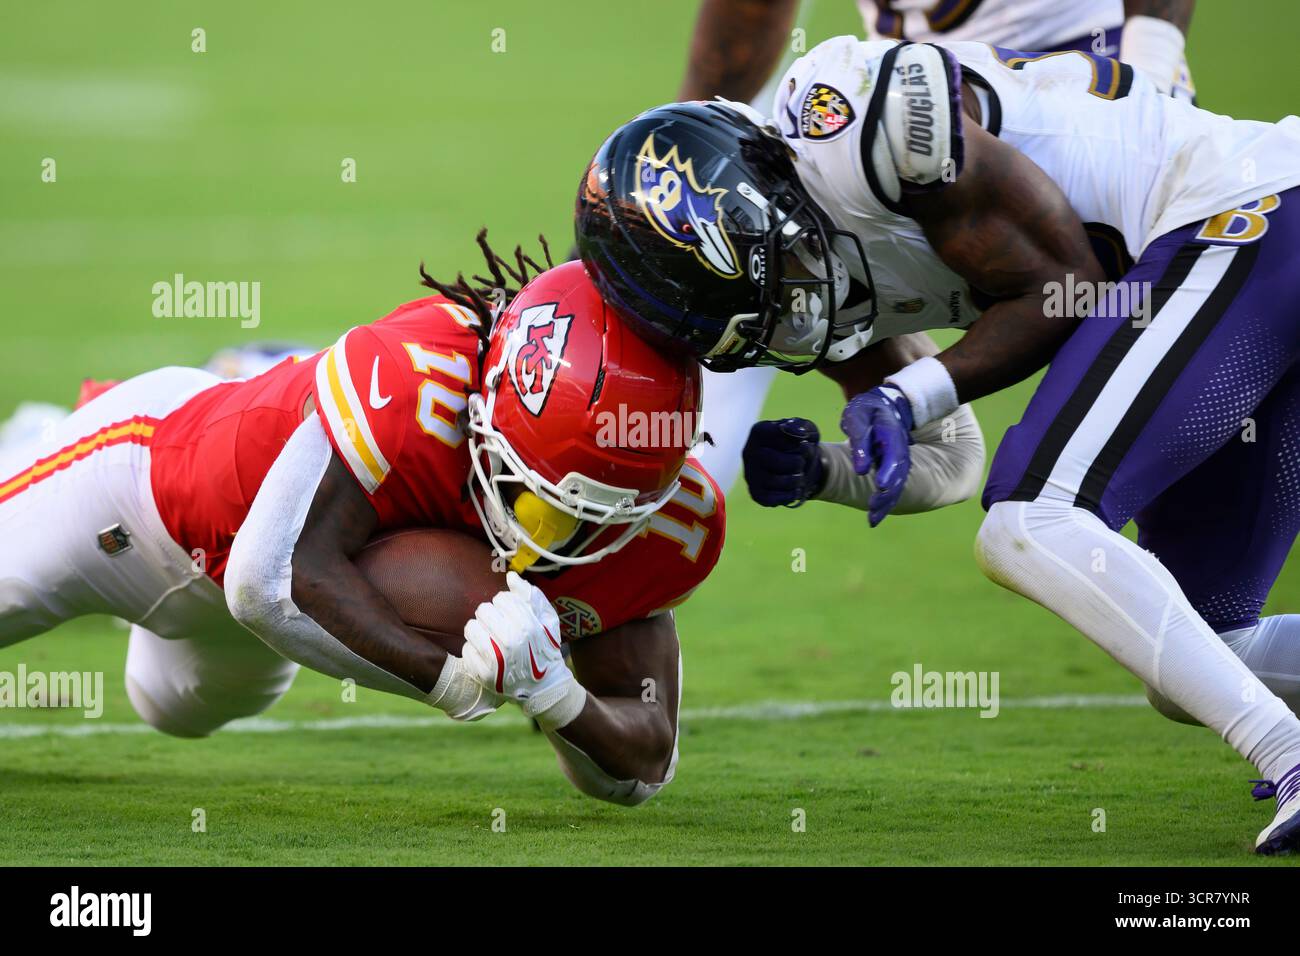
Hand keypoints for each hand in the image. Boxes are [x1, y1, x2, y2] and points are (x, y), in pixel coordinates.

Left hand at [461, 572, 575, 717]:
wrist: (544, 686)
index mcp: (527, 625)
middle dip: (491, 615)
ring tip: (491, 638)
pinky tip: (486, 654)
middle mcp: (510, 642)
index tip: (512, 615)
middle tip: (499, 626)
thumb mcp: (548, 620)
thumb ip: (531, 595)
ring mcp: (495, 660)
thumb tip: (511, 576)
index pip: (501, 599)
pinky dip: (474, 650)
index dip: (506, 605)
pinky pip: (466, 650)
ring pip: (471, 627)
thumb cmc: (546, 648)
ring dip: (480, 630)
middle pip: (483, 610)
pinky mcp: (483, 675)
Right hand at [742, 418, 823, 506]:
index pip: (778, 433)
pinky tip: (795, 489)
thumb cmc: (800, 446)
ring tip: (799, 476)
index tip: (803, 441)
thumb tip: (799, 432)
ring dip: (797, 480)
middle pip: (778, 461)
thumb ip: (804, 426)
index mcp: (759, 432)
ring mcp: (750, 474)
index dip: (797, 439)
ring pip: (777, 481)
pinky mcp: (755, 493)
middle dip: (798, 462)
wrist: (799, 467)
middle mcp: (749, 452)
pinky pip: (773, 498)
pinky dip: (790, 495)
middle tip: (802, 462)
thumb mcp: (807, 430)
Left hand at [841, 386, 913, 526]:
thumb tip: (861, 468)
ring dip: (886, 501)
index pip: (894, 452)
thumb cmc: (868, 411)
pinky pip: (893, 486)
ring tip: (873, 518)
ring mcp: (900, 459)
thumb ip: (859, 436)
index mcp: (891, 431)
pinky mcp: (896, 469)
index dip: (889, 469)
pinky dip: (885, 502)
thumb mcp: (858, 415)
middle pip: (898, 473)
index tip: (882, 485)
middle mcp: (900, 448)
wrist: (888, 406)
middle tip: (874, 508)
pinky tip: (874, 517)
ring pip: (898, 483)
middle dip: (888, 492)